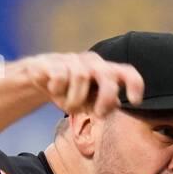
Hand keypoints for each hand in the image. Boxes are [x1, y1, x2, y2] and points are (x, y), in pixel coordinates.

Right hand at [17, 52, 144, 116]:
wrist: (37, 77)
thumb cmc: (68, 91)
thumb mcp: (88, 100)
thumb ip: (104, 103)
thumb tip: (117, 106)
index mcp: (104, 71)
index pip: (126, 72)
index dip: (134, 84)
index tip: (135, 101)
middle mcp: (92, 62)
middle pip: (107, 75)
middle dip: (106, 97)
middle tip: (98, 114)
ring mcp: (72, 60)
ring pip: (81, 77)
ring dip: (74, 98)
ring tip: (66, 104)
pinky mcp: (52, 61)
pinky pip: (60, 76)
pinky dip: (57, 89)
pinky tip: (53, 90)